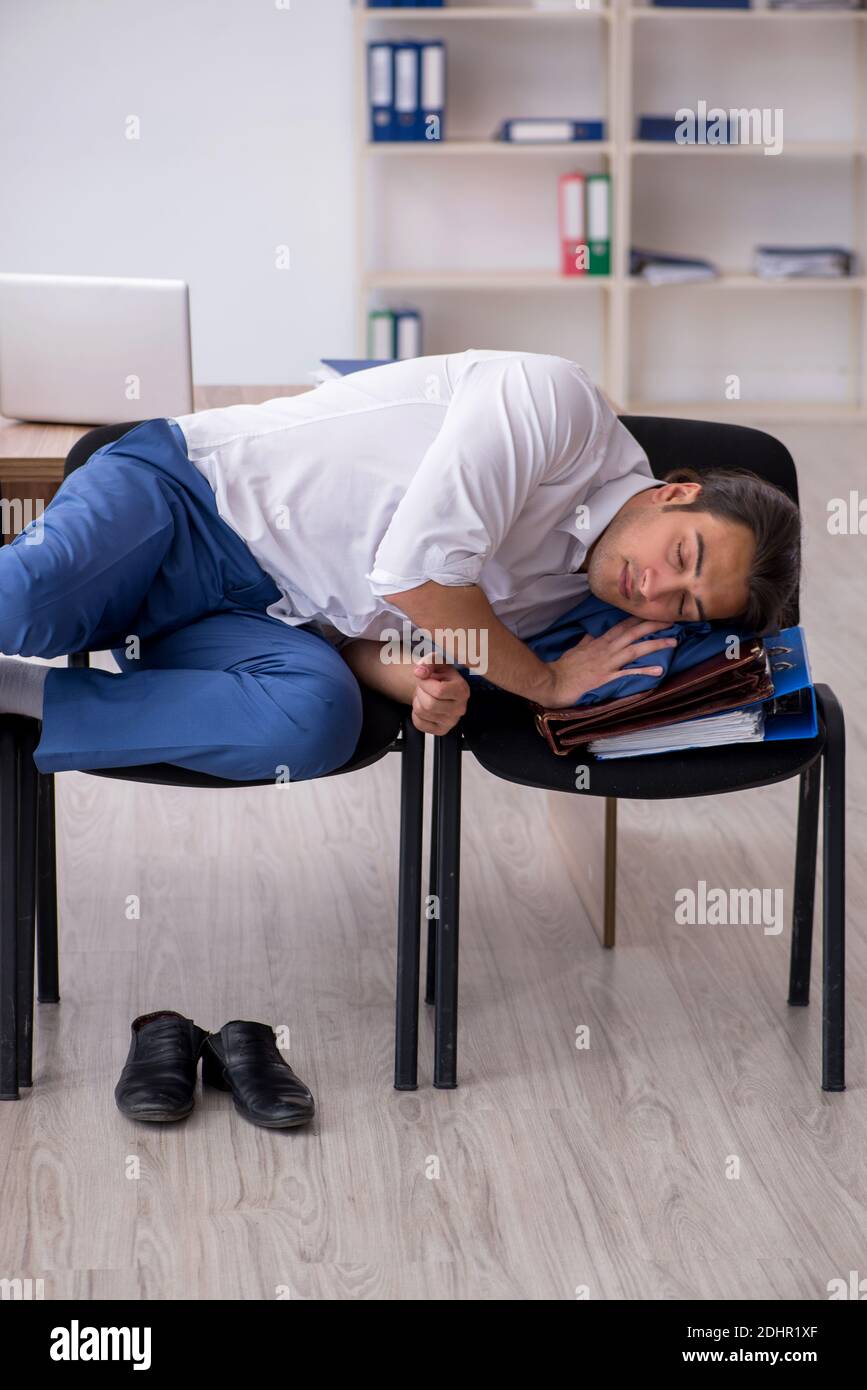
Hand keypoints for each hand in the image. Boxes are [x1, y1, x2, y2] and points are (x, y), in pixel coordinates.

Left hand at [411, 658, 469, 734]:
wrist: (441, 687)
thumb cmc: (441, 675)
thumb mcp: (437, 662)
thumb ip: (429, 662)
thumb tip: (419, 672)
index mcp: (462, 691)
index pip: (439, 691)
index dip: (425, 683)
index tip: (424, 678)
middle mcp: (460, 709)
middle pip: (430, 704)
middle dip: (420, 692)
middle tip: (423, 687)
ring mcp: (451, 722)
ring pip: (422, 713)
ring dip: (417, 701)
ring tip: (424, 695)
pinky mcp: (441, 730)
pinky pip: (419, 723)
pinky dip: (415, 713)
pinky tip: (424, 705)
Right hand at [544, 617, 677, 708]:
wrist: (551, 681)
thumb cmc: (563, 668)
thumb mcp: (575, 650)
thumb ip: (586, 642)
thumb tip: (591, 635)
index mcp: (599, 642)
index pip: (622, 626)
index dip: (639, 619)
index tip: (654, 614)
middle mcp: (606, 649)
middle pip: (633, 633)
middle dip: (653, 626)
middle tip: (672, 620)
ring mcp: (607, 663)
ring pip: (635, 649)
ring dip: (655, 645)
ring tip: (674, 642)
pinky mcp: (606, 677)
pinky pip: (628, 673)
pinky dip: (644, 671)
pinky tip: (659, 671)